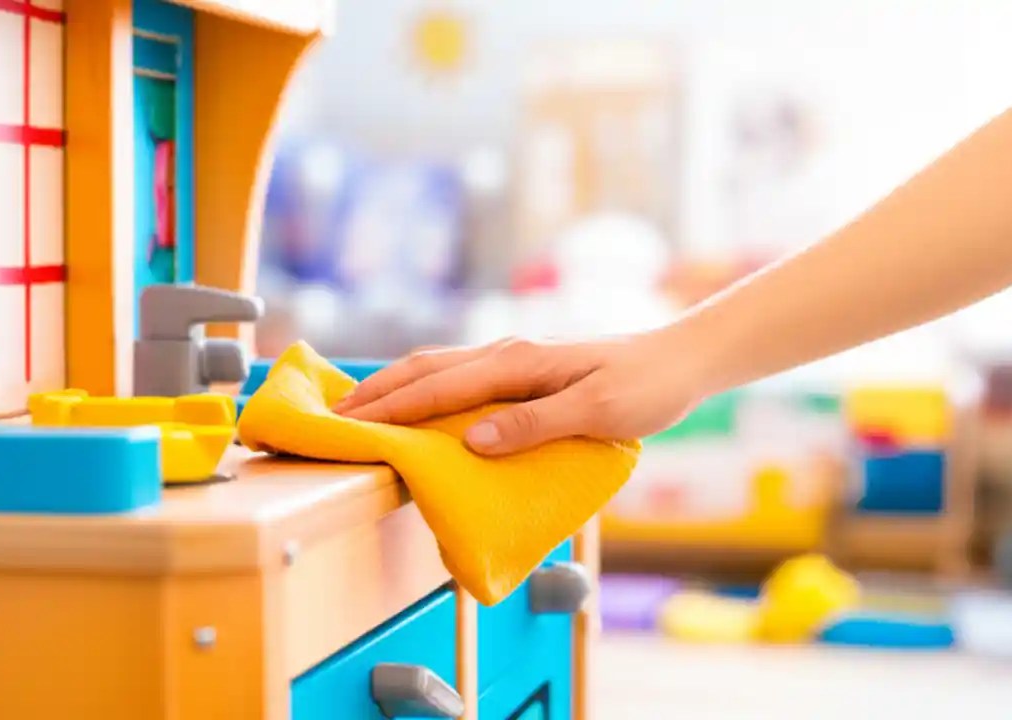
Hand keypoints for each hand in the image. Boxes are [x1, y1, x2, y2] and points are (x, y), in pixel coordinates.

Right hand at [333, 328, 707, 454]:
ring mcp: (512, 359)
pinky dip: (424, 387)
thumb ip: (533, 426)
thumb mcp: (595, 413)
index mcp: (517, 363)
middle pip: (424, 368)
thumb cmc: (643, 388)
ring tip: (359, 411)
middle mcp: (506, 354)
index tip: (347, 426)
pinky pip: (458, 376)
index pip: (438, 387)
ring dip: (396, 386)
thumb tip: (470, 440)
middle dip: (377, 392)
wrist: (679, 361)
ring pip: (437, 366)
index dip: (391, 408)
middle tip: (332, 419)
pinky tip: (416, 406)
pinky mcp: (521, 370)